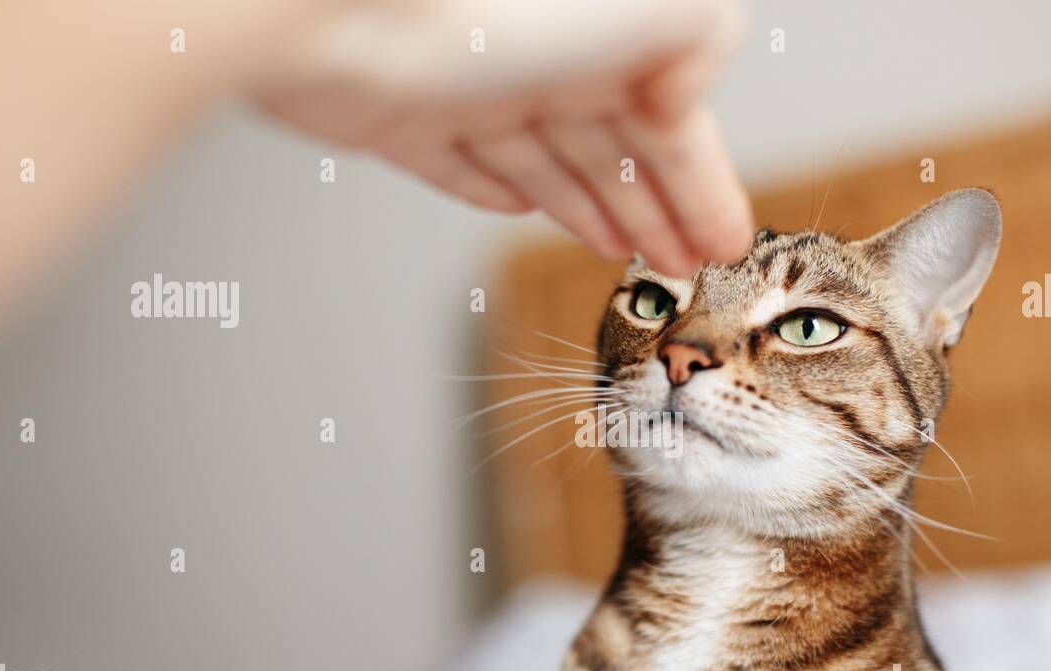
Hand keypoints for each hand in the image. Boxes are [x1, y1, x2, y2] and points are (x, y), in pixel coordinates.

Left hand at [256, 0, 752, 275]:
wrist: (326, 6)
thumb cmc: (478, 1)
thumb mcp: (644, 5)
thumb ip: (696, 34)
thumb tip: (696, 85)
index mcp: (602, 33)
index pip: (671, 127)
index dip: (703, 188)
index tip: (724, 241)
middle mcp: (539, 52)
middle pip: (611, 149)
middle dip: (655, 211)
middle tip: (684, 265)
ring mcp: (466, 83)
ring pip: (544, 161)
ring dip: (589, 210)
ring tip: (624, 255)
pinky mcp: (396, 113)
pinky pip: (455, 162)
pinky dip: (490, 188)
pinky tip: (516, 211)